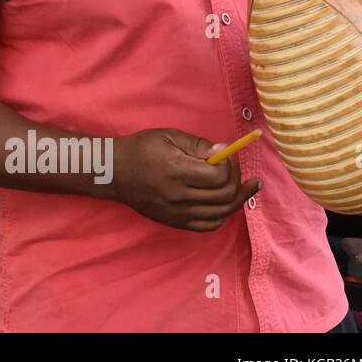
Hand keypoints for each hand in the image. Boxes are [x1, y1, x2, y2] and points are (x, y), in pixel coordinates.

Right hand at [104, 128, 260, 231]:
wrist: (113, 172)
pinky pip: (208, 225)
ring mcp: (176, 212)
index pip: (219, 176)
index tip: (226, 156)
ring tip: (248, 187)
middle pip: (224, 195)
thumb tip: (225, 152)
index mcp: (176, 171)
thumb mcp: (168, 136)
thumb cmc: (140, 148)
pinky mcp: (174, 221)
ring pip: (221, 212)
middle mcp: (178, 196)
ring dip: (237, 198)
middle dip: (237, 180)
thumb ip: (198, 145)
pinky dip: (222, 215)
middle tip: (235, 168)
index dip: (230, 165)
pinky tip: (226, 204)